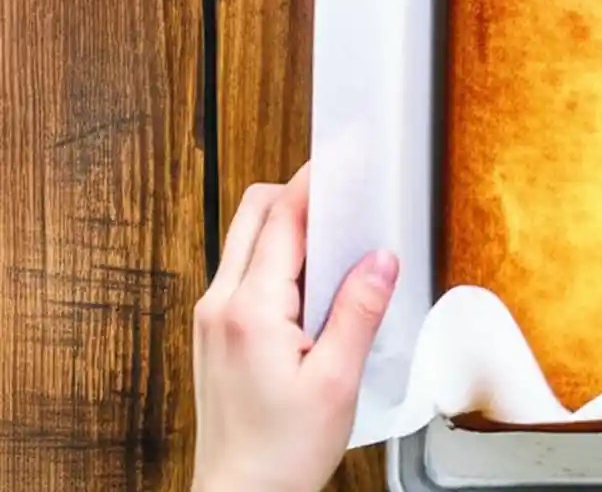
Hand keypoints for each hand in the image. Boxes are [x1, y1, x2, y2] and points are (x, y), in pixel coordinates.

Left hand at [192, 164, 399, 491]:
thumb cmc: (282, 451)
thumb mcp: (337, 381)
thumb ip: (359, 312)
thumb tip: (381, 260)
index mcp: (248, 311)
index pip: (282, 220)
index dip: (314, 182)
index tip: (341, 159)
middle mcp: (220, 306)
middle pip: (254, 215)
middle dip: (298, 196)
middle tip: (344, 198)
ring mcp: (212, 318)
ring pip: (247, 241)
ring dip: (290, 229)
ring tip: (338, 247)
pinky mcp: (216, 332)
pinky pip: (245, 272)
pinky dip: (280, 260)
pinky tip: (315, 286)